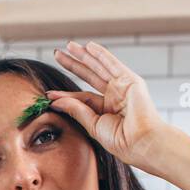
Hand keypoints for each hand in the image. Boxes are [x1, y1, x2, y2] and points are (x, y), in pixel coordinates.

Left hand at [48, 40, 170, 170]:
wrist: (140, 142)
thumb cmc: (121, 140)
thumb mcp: (93, 124)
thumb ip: (76, 110)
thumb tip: (55, 100)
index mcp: (107, 110)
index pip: (82, 97)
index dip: (65, 94)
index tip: (48, 94)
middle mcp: (115, 96)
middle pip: (90, 76)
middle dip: (74, 64)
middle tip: (58, 54)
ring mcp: (123, 87)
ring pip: (99, 67)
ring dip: (84, 56)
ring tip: (69, 46)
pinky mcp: (130, 80)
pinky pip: (112, 64)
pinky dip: (101, 54)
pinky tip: (89, 46)